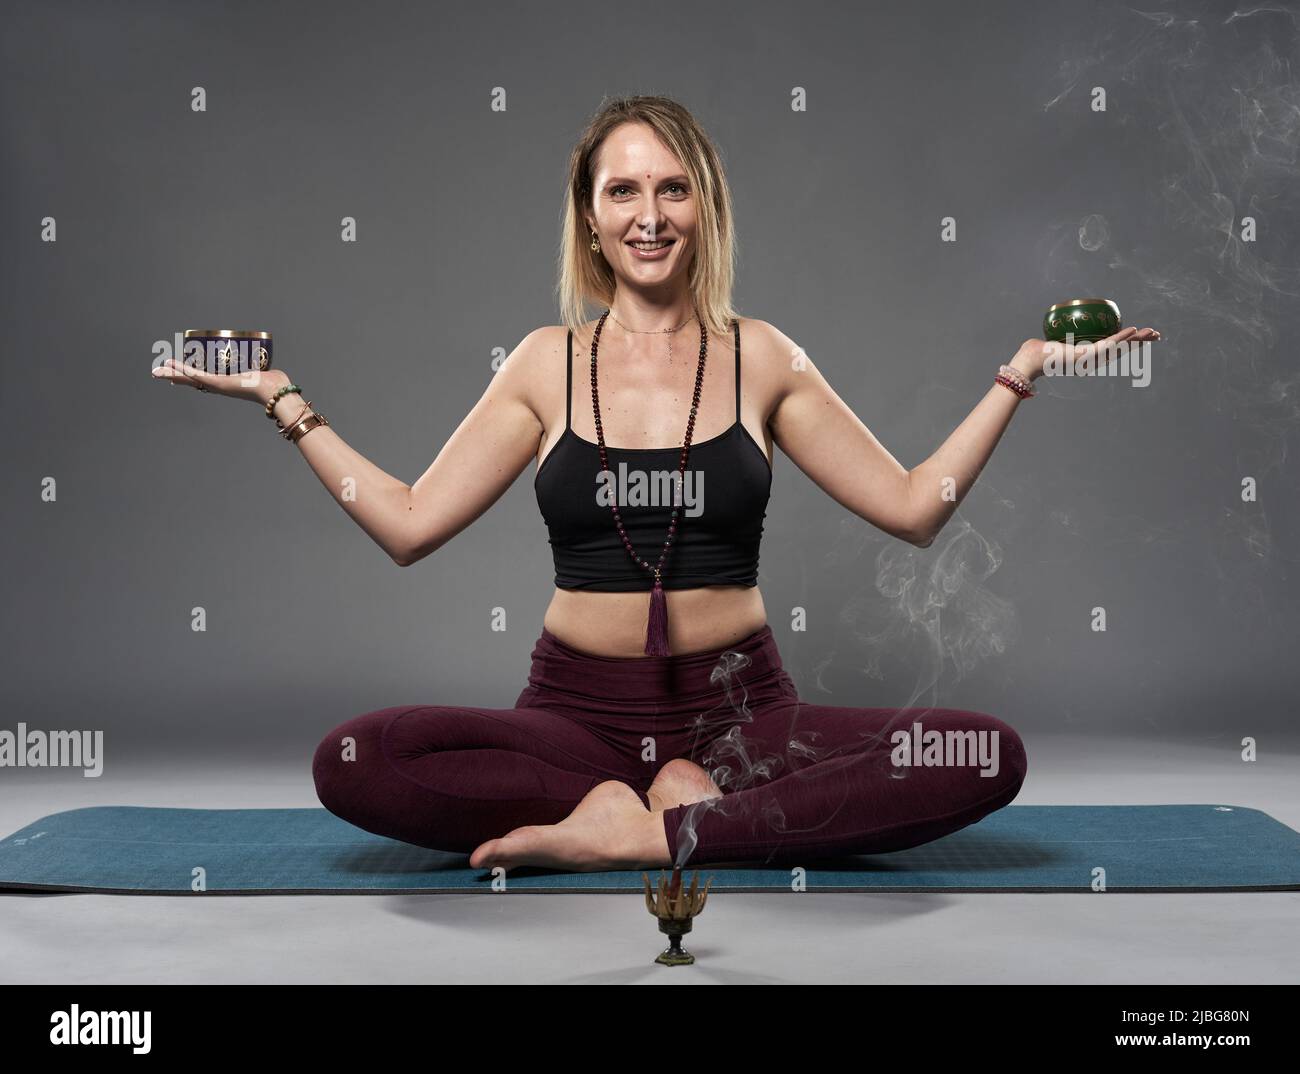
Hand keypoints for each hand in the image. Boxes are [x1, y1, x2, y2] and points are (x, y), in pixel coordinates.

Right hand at [151, 356, 289, 405]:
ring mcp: (217, 385)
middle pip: (192, 380)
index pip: (204, 379)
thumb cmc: (273, 385)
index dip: (189, 375)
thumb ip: (265, 373)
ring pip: (190, 378)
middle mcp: (220, 386)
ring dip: (173, 373)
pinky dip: (182, 371)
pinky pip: (195, 376)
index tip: (177, 371)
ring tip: (157, 371)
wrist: (274, 392)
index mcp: (227, 384)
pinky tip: (169, 367)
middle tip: (159, 373)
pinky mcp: (217, 383)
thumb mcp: (264, 376)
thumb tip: (270, 370)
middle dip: (176, 375)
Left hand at [1010, 325, 1160, 380]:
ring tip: (1152, 333)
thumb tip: (1056, 335)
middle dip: (1140, 342)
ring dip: (1137, 339)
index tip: (1140, 336)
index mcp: (1089, 358)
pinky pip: (1108, 343)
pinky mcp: (1087, 355)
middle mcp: (1093, 361)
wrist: (1030, 360)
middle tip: (1157, 335)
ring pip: (1120, 347)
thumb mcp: (1054, 344)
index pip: (1113, 349)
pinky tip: (1133, 330)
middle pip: (1122, 349)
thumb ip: (1059, 340)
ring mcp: (1091, 359)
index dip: (1128, 343)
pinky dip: (1122, 336)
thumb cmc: (1038, 353)